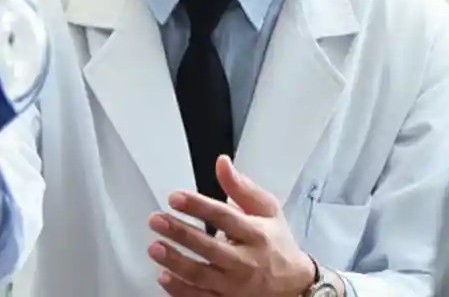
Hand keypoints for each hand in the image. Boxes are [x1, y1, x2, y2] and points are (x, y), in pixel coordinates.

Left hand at [148, 155, 316, 296]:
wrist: (294, 285)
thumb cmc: (276, 243)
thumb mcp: (267, 210)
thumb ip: (241, 187)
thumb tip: (222, 163)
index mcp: (256, 233)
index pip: (224, 217)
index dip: (198, 206)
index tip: (175, 197)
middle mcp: (246, 261)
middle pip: (209, 246)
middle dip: (180, 233)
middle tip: (156, 220)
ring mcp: (236, 286)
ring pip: (201, 275)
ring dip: (175, 261)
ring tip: (154, 247)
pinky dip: (181, 290)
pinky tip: (164, 277)